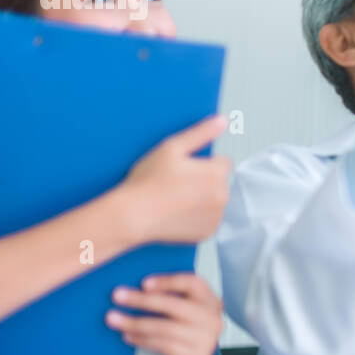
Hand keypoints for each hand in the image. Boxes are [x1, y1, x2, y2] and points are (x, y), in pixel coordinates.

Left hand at [105, 273, 222, 354]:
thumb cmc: (184, 330)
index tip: (143, 283)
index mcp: (210, 300)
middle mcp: (212, 318)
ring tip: (113, 319)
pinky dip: (142, 340)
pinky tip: (127, 336)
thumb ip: (170, 297)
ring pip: (164, 328)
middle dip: (142, 300)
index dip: (168, 282)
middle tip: (116, 296)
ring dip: (135, 323)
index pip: (193, 283)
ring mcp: (206, 340)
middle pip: (174, 305)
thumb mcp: (185, 311)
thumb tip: (133, 287)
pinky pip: (163, 346)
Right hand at [117, 115, 230, 243]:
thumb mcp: (171, 148)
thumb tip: (222, 121)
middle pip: (220, 182)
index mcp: (217, 173)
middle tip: (177, 185)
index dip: (202, 163)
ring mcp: (216, 217)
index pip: (223, 162)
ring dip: (203, 199)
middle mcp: (222, 196)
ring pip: (215, 201)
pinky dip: (198, 217)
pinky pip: (208, 220)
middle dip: (205, 181)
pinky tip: (178, 213)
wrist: (132, 215)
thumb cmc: (147, 181)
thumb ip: (201, 133)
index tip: (183, 169)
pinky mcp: (207, 233)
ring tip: (176, 199)